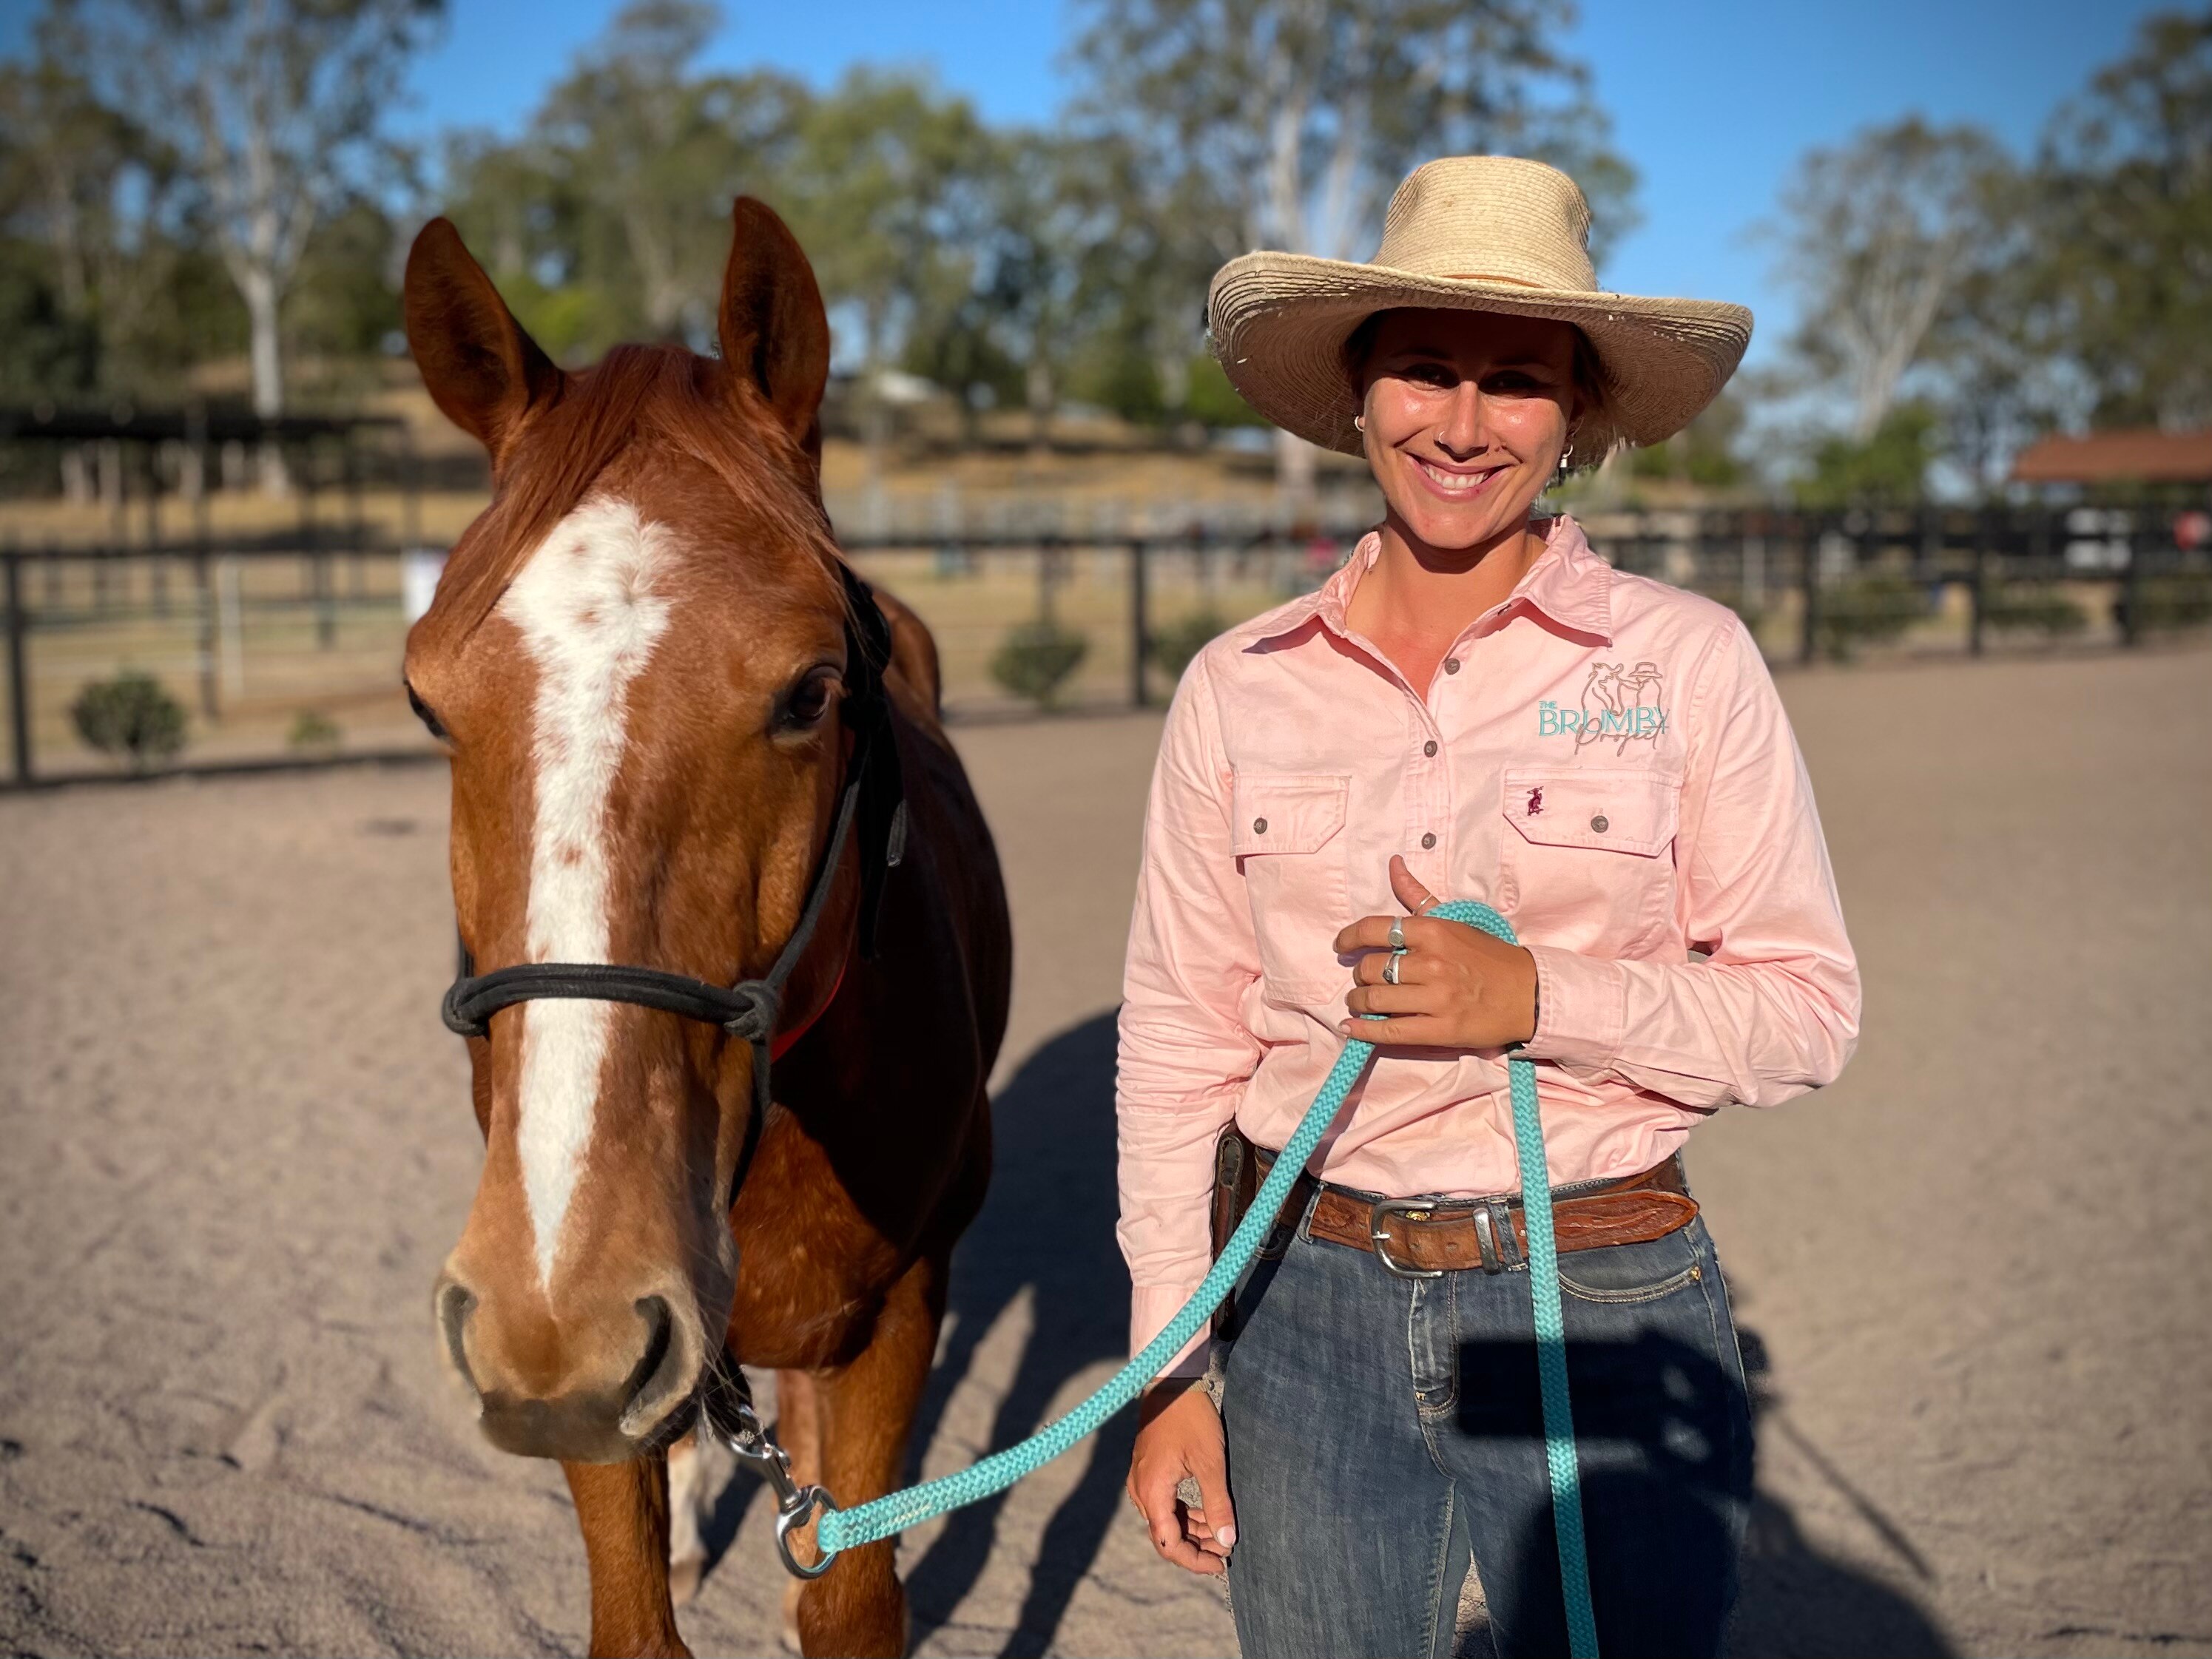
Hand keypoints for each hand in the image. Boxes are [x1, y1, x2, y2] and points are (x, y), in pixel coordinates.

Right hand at [1126, 1378, 1234, 1575]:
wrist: (1170, 1382)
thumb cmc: (1190, 1419)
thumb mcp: (1210, 1463)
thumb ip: (1217, 1504)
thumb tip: (1227, 1540)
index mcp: (1152, 1492)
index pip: (1169, 1543)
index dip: (1195, 1560)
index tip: (1221, 1563)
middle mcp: (1141, 1491)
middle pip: (1165, 1535)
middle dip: (1196, 1547)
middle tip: (1227, 1549)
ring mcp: (1142, 1480)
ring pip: (1166, 1520)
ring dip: (1192, 1530)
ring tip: (1223, 1532)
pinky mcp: (1148, 1471)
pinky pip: (1164, 1503)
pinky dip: (1185, 1514)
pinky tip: (1207, 1513)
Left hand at [1333, 856, 1538, 1048]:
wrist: (1528, 994)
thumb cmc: (1488, 956)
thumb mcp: (1455, 921)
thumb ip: (1419, 896)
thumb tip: (1393, 864)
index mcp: (1434, 932)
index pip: (1375, 929)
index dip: (1349, 937)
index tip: (1341, 944)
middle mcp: (1432, 963)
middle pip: (1370, 967)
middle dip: (1360, 974)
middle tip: (1365, 979)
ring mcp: (1435, 998)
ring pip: (1374, 998)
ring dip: (1358, 1001)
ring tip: (1361, 1001)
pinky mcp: (1439, 1029)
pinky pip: (1388, 1030)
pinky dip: (1362, 1030)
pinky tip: (1351, 1027)